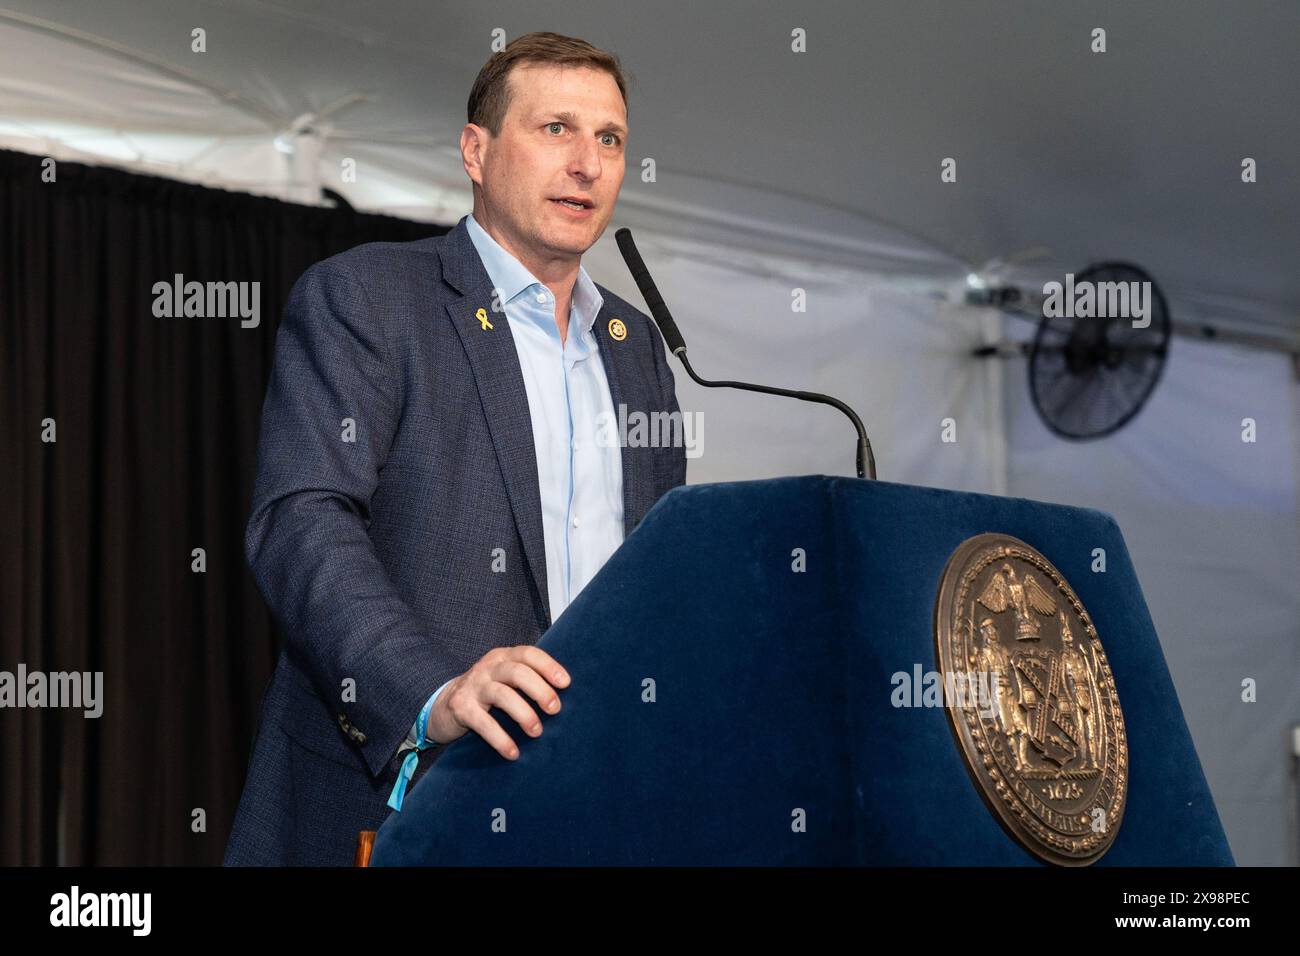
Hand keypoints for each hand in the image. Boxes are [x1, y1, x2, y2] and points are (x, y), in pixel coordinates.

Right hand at [425, 646, 569, 758]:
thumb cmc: (487, 693)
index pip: (528, 654)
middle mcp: (487, 668)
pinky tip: (513, 752)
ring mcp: (473, 686)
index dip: (548, 666)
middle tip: (555, 710)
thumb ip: (528, 678)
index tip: (566, 683)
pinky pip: (483, 723)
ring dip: (524, 714)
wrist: (444, 706)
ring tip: (537, 732)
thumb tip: (567, 695)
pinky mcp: (460, 708)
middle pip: (517, 672)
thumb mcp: (505, 679)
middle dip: (540, 691)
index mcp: (503, 657)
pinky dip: (501, 739)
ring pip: (502, 695)